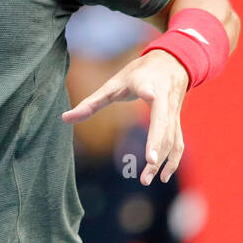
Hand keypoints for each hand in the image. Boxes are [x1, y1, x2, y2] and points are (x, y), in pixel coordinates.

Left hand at [61, 49, 189, 185]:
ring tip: (146, 179)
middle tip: (149, 162)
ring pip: (172, 138)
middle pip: (164, 123)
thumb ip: (90, 103)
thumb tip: (64, 118)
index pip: (150, 91)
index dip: (150, 93)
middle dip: (157, 143)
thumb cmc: (138, 73)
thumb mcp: (113, 84)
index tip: (150, 96)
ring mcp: (174, 112)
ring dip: (162, 159)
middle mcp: (165, 99)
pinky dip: (173, 160)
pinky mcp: (177, 121)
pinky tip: (162, 176)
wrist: (171, 63)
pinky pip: (178, 143)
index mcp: (148, 85)